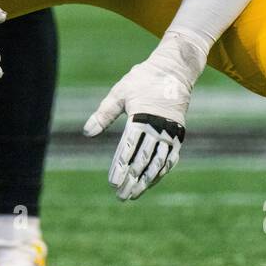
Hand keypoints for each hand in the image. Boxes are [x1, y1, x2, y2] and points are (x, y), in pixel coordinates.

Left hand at [82, 31, 208, 200]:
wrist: (174, 69)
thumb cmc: (142, 80)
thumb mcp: (119, 93)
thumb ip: (104, 114)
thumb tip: (87, 132)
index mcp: (141, 117)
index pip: (128, 149)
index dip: (120, 167)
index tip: (113, 182)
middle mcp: (158, 127)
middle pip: (143, 160)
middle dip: (132, 180)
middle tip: (120, 196)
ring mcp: (170, 132)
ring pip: (158, 163)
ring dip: (146, 181)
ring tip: (134, 194)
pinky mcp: (178, 134)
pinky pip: (170, 158)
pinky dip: (160, 172)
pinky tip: (151, 182)